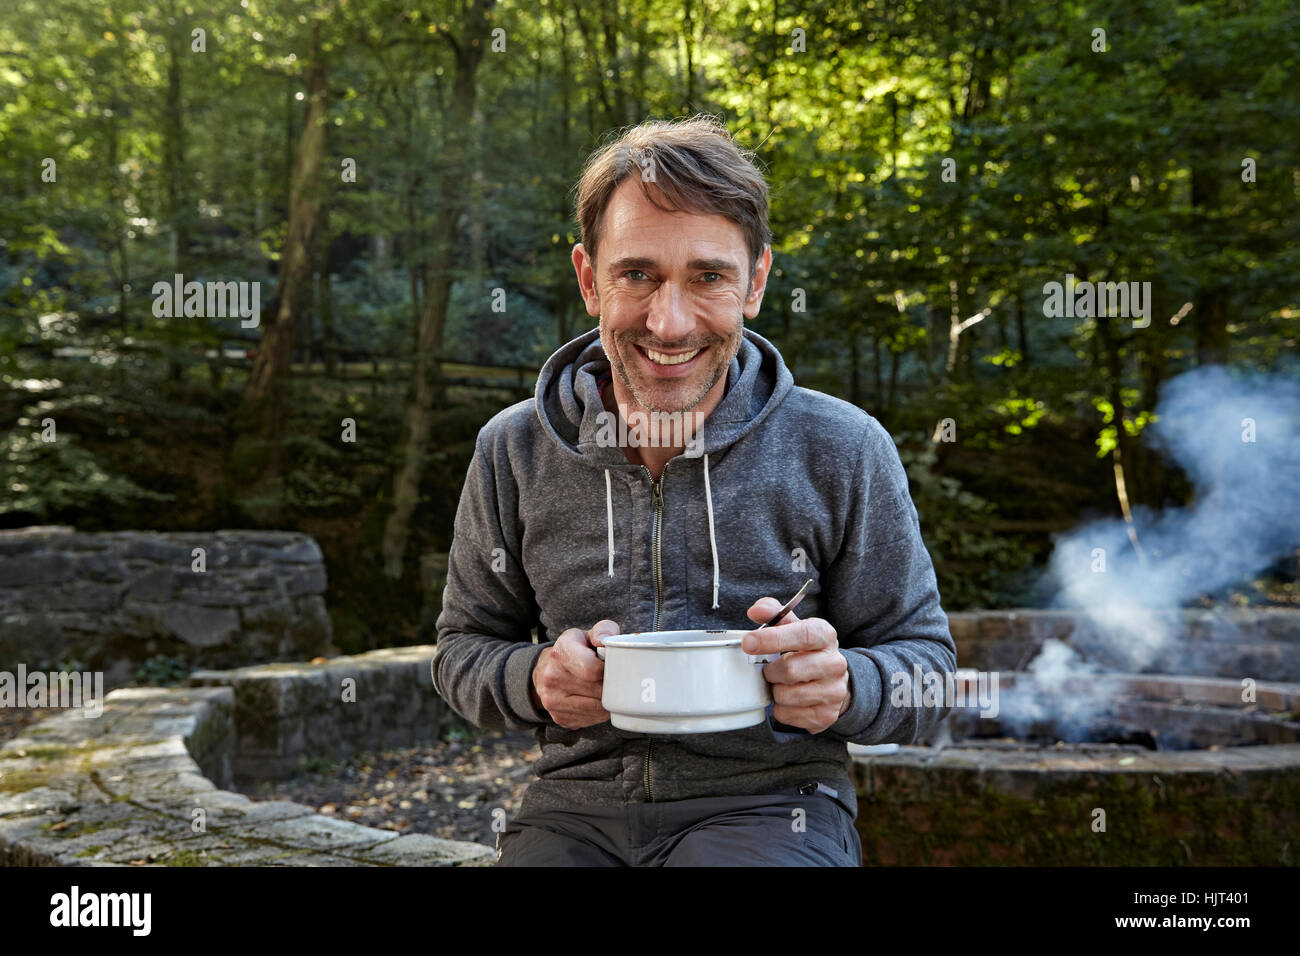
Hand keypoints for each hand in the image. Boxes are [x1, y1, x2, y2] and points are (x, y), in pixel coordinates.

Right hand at [530, 619, 618, 728]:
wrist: (546, 669)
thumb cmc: (575, 651)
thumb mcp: (587, 635)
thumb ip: (604, 631)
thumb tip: (606, 641)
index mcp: (561, 651)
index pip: (591, 669)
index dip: (608, 669)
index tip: (611, 666)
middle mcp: (552, 676)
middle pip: (598, 690)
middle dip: (612, 686)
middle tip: (616, 679)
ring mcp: (553, 700)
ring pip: (597, 708)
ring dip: (608, 701)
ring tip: (608, 690)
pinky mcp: (559, 717)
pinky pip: (591, 720)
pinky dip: (600, 712)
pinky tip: (597, 700)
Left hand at [741, 598, 849, 733]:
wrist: (834, 680)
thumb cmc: (806, 650)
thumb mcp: (794, 627)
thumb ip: (774, 614)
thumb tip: (756, 610)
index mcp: (826, 636)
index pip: (803, 635)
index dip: (772, 638)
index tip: (748, 642)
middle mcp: (835, 664)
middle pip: (789, 669)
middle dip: (770, 670)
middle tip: (769, 668)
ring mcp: (833, 692)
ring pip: (785, 695)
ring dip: (774, 690)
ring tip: (781, 683)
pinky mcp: (826, 715)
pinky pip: (786, 714)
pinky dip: (780, 707)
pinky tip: (789, 698)